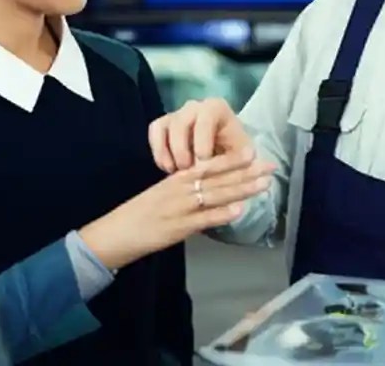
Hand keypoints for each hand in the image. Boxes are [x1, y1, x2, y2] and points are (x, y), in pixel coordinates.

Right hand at [79, 151, 274, 270]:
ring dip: (241, 189)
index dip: (232, 158)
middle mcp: (179, 189)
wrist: (115, 233)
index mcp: (175, 179)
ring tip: (263, 184)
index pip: (208, 165)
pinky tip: (239, 211)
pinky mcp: (177, 228)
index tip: (253, 152)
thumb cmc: (139, 214)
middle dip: (246, 172)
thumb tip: (209, 189)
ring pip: (215, 195)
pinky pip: (203, 219)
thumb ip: (185, 191)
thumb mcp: (162, 195)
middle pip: (218, 178)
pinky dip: (221, 215)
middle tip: (270, 166)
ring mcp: (180, 208)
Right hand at [149, 97, 254, 172]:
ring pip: (163, 126)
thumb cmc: (235, 152)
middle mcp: (194, 107)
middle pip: (180, 122)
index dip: (202, 139)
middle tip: (188, 171)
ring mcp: (176, 114)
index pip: (206, 116)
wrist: (225, 154)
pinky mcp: (163, 125)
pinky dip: (158, 152)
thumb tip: (234, 162)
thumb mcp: (241, 156)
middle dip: (181, 149)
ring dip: (167, 152)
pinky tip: (167, 169)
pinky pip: (154, 132)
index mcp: (216, 108)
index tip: (203, 160)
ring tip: (176, 173)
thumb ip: (234, 158)